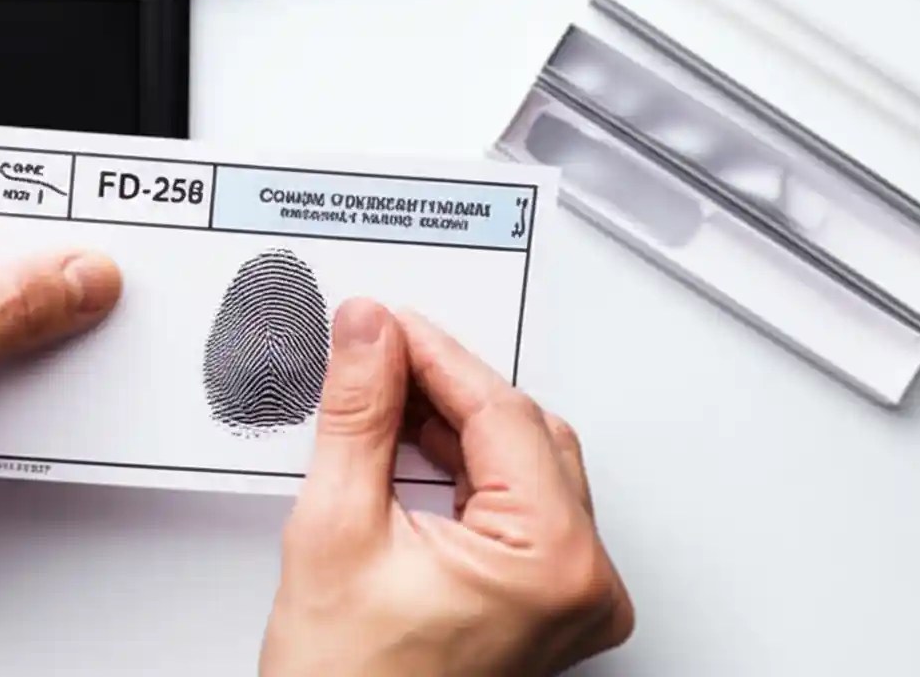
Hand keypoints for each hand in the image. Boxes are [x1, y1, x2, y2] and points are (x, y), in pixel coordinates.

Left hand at [0, 182, 120, 642]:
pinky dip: (60, 411)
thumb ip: (4, 313)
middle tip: (141, 320)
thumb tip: (87, 274)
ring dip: (75, 363)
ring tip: (115, 374)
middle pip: (37, 278)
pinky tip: (81, 418)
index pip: (11, 214)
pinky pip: (34, 399)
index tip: (135, 257)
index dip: (74, 236)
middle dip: (85, 304)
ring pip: (44, 342)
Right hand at [260, 299, 632, 675]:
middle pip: (521, 430)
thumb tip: (369, 335)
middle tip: (379, 349)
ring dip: (454, 422)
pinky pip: (520, 502)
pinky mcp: (548, 599)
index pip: (499, 412)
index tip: (386, 321)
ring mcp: (571, 594)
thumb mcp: (337, 529)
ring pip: (523, 461)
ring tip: (384, 394)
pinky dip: (467, 467)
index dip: (434, 352)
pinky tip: (414, 443)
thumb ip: (359, 414)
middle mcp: (582, 580)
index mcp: (552, 561)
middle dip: (445, 384)